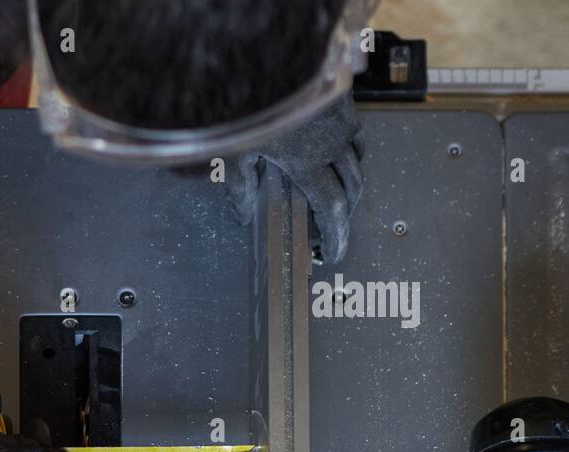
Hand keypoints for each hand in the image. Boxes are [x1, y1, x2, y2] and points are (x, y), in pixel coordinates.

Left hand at [227, 93, 365, 264]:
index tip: (334, 253)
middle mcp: (333, 144)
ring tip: (334, 194)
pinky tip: (334, 153)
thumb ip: (241, 186)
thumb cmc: (251, 104)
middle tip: (330, 229)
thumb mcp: (236, 151)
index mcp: (308, 162)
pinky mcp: (343, 102)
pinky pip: (355, 134)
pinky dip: (349, 152)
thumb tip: (243, 215)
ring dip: (350, 181)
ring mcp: (343, 120)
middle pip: (352, 187)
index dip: (336, 234)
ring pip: (357, 160)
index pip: (332, 208)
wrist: (272, 56)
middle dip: (344, 212)